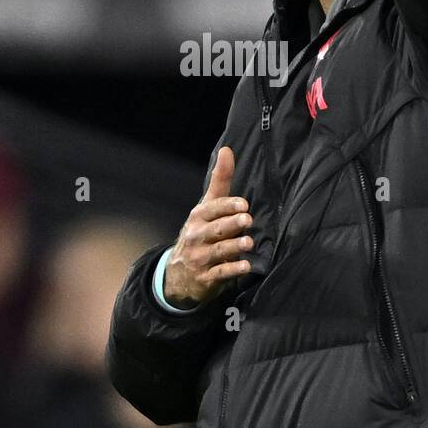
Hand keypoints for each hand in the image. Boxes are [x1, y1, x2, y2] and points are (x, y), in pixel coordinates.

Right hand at [164, 146, 253, 304]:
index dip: (227, 206)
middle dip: (230, 224)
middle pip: (215, 229)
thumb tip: (227, 149)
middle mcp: (196, 236)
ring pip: (218, 251)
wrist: (178, 273)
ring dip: (234, 246)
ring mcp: (199, 258)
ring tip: (249, 242)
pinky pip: (220, 273)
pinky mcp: (205, 277)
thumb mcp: (206, 207)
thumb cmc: (199, 233)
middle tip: (247, 219)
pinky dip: (232, 269)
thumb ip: (219, 181)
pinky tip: (245, 266)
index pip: (212, 209)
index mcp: (198, 217)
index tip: (243, 204)